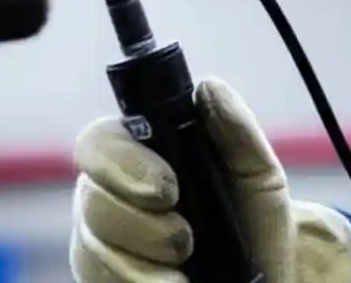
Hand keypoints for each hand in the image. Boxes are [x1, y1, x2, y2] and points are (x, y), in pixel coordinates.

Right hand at [69, 77, 350, 282]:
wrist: (262, 279)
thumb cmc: (255, 227)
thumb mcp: (258, 176)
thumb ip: (236, 130)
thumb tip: (207, 87)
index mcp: (144, 157)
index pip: (98, 141)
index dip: (122, 162)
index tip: (168, 189)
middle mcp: (112, 196)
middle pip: (88, 198)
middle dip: (140, 223)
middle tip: (185, 241)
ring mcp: (101, 244)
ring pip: (90, 248)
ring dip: (142, 265)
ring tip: (185, 269)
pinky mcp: (101, 280)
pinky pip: (96, 282)